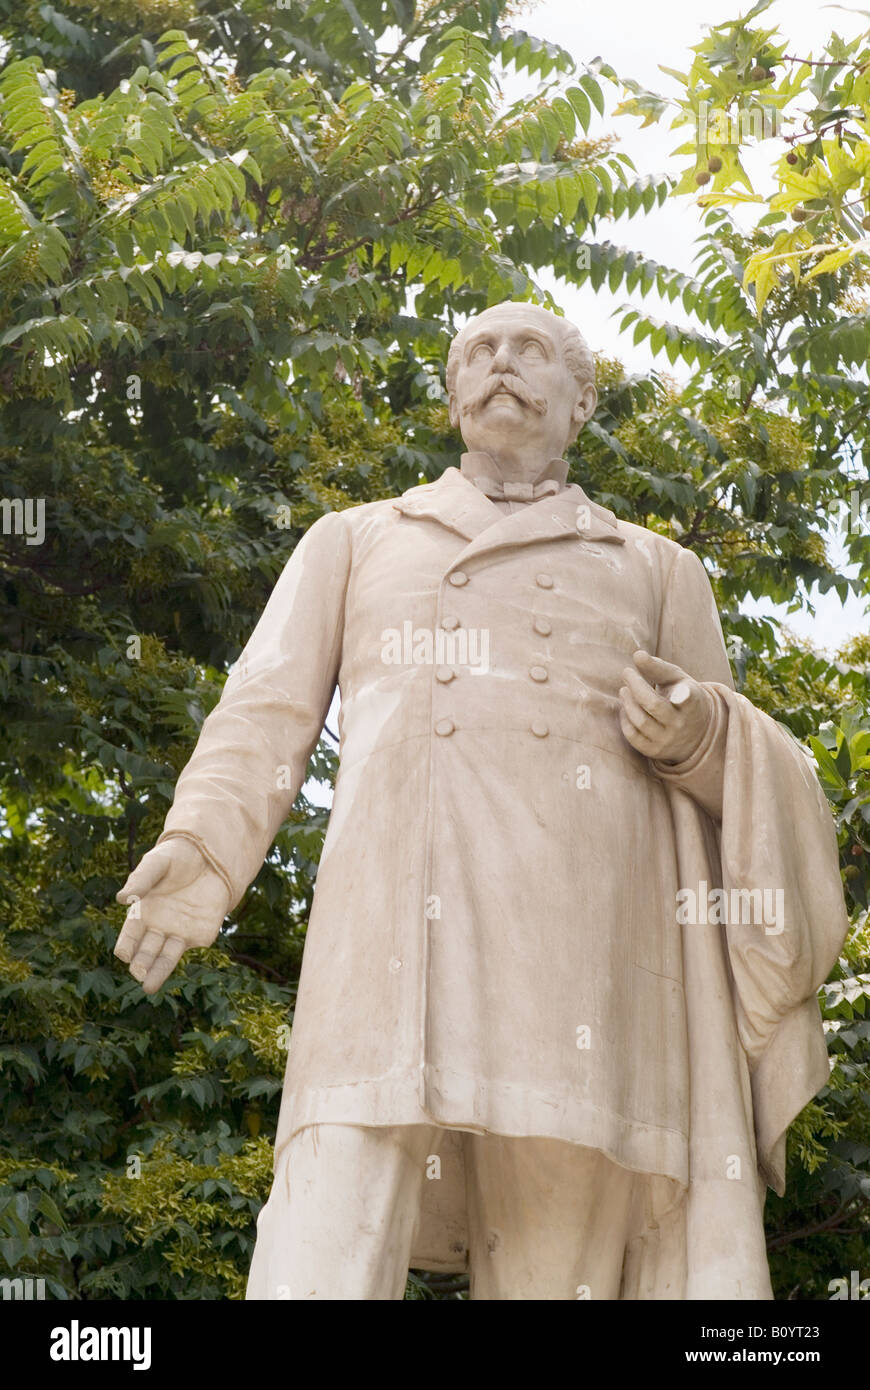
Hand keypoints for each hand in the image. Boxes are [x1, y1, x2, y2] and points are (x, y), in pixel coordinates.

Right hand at [114, 839, 230, 994]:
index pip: (130, 936)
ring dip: (158, 972)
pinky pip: (192, 946)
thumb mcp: (157, 863)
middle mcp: (159, 927)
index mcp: (142, 913)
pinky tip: (176, 959)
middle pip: (146, 951)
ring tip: (149, 987)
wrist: (211, 856)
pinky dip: (184, 955)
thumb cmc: (176, 858)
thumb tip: (121, 898)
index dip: (126, 945)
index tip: (123, 954)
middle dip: (141, 963)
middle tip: (138, 973)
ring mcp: (180, 933)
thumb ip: (141, 880)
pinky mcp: (202, 934)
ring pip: (166, 958)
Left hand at [618, 651, 712, 764]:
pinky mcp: (655, 752)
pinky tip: (625, 708)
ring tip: (624, 690)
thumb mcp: (678, 680)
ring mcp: (668, 740)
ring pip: (640, 721)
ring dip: (627, 702)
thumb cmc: (683, 698)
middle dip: (636, 685)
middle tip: (627, 672)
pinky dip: (625, 720)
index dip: (684, 695)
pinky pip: (633, 737)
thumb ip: (658, 667)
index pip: (688, 699)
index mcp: (692, 703)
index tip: (680, 689)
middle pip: (653, 705)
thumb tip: (637, 655)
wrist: (697, 733)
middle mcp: (681, 724)